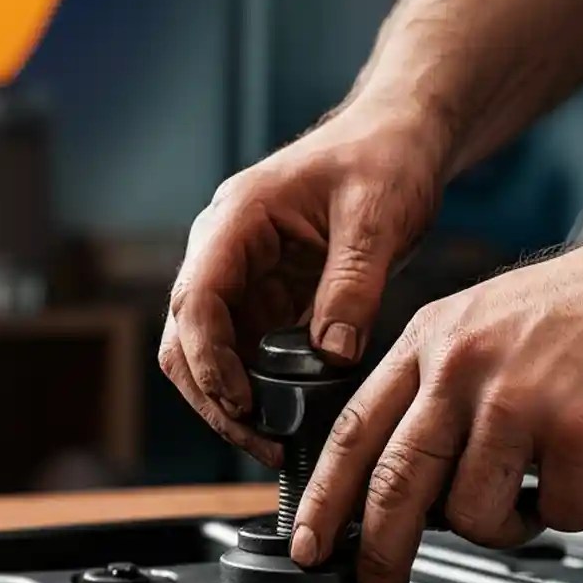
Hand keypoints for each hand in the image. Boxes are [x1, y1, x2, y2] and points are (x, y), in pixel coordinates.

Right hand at [159, 104, 448, 465]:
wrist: (397, 139)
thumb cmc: (384, 159)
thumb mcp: (378, 217)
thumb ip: (353, 286)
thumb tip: (333, 355)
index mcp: (236, 219)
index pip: (197, 299)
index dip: (209, 359)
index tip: (241, 404)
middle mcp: (222, 251)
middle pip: (185, 336)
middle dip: (211, 394)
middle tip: (258, 441)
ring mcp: (239, 276)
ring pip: (206, 352)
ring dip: (229, 400)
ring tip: (272, 444)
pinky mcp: (262, 298)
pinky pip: (242, 353)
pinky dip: (256, 390)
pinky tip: (286, 420)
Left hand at [290, 219, 582, 582]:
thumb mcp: (478, 322)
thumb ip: (431, 389)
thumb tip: (397, 475)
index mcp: (429, 342)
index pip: (351, 431)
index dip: (321, 499)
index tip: (305, 544)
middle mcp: (462, 368)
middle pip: (395, 485)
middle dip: (377, 557)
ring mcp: (518, 398)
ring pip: (473, 514)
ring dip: (502, 525)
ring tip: (530, 489)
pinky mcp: (578, 429)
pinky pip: (558, 513)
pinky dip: (572, 507)